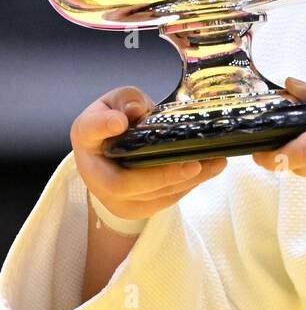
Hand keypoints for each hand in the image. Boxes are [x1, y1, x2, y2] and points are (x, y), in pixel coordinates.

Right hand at [71, 86, 227, 219]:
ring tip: (215, 163)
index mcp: (86, 136)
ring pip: (151, 196)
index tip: (119, 122)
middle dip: (161, 175)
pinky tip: (209, 170)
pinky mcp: (134, 208)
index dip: (103, 127)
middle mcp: (94, 172)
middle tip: (193, 164)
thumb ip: (128, 101)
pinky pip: (163, 201)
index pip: (89, 130)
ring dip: (186, 181)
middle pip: (122, 183)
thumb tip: (137, 110)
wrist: (109, 156)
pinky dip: (188, 186)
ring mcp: (112, 196)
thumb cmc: (115, 123)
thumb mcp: (119, 102)